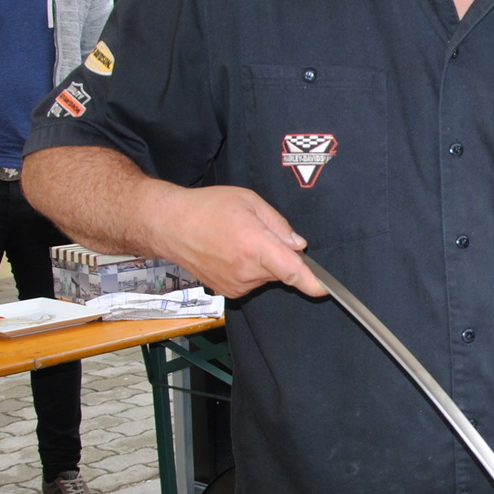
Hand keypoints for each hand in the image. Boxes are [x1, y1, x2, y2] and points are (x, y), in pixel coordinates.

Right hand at [153, 184, 324, 299]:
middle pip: (280, 270)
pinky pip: (251, 281)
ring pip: (265, 276)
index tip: (323, 289)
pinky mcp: (227, 291)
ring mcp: (235, 284)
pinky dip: (248, 268)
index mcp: (254, 246)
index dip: (311, 282)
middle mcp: (246, 270)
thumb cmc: (206, 208)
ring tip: (237, 240)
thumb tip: (298, 245)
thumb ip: (278, 225)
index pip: (291, 271)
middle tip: (256, 233)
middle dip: (278, 254)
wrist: (170, 225)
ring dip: (261, 261)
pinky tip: (230, 252)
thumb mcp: (249, 201)